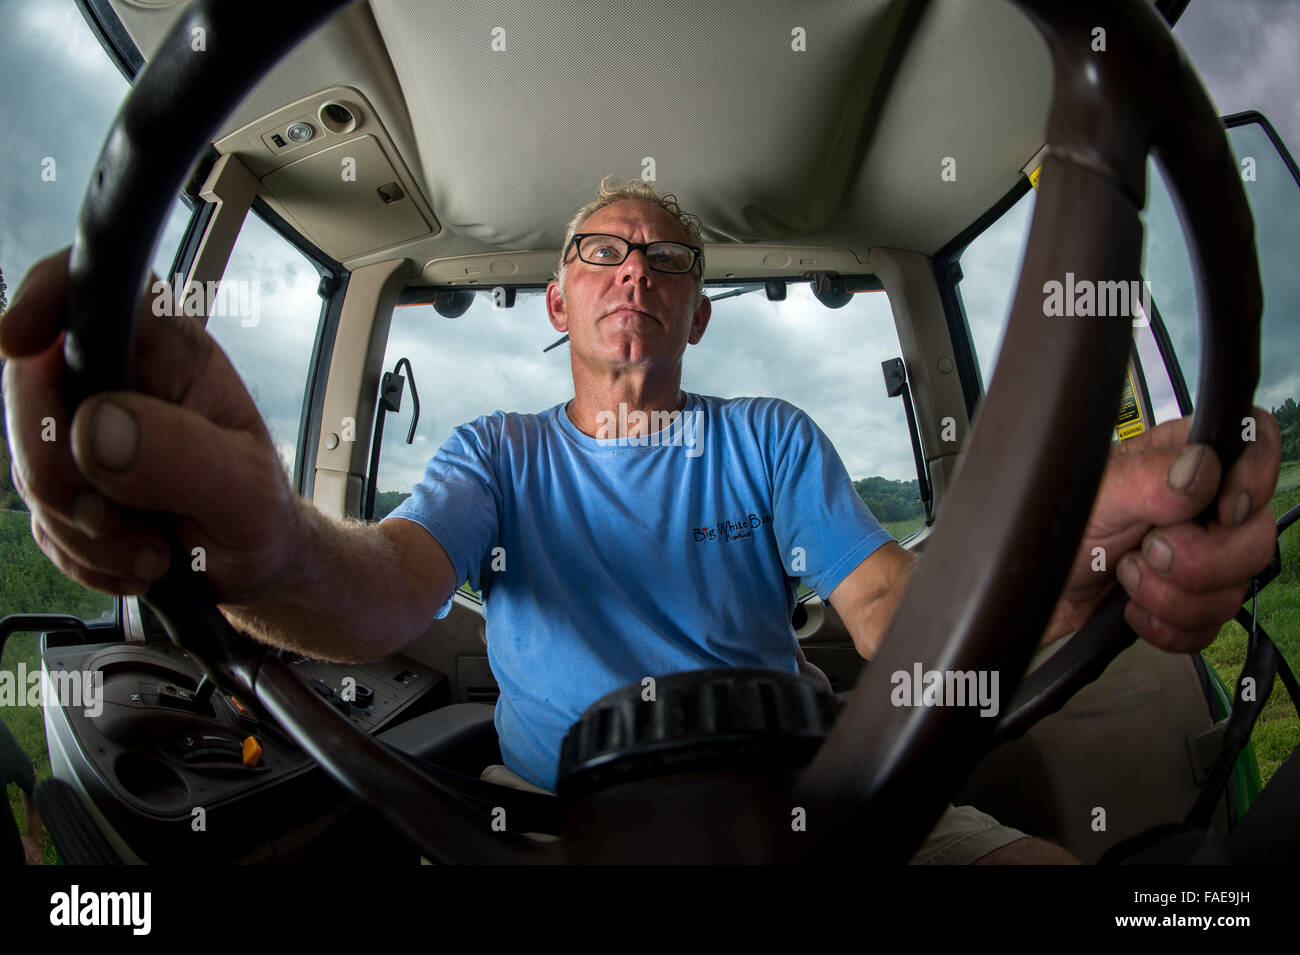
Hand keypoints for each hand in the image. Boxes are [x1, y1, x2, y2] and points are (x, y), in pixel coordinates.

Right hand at [1, 248, 301, 603]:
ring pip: (30, 466)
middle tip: (115, 518)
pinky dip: (83, 553)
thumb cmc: (262, 511)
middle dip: (58, 470)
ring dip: (84, 530)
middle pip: (30, 388)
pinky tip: (136, 557)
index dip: (44, 297)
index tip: (17, 341)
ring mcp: (85, 430)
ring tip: (154, 546)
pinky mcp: (70, 480)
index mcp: (167, 351)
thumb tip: (97, 428)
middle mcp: (119, 379)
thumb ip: (181, 455)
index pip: (93, 286)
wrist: (256, 564)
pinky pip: (40, 518)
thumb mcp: (245, 488)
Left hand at [1046, 410, 1279, 652]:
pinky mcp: (1184, 603)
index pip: (1253, 445)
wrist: (1026, 591)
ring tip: (1125, 577)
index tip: (1223, 512)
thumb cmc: (1046, 531)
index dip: (1253, 479)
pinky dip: (1168, 628)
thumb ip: (1147, 480)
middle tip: (1148, 552)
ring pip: (1233, 590)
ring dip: (1172, 598)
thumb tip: (1201, 469)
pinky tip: (1132, 610)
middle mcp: (1197, 508)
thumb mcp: (1092, 496)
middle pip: (1255, 536)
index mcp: (1179, 461)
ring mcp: (1195, 558)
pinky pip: (1209, 628)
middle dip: (1201, 561)